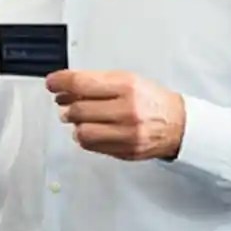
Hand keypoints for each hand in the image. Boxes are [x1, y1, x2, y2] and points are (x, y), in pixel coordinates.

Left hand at [46, 70, 185, 161]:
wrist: (178, 124)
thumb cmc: (151, 100)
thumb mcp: (127, 80)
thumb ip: (96, 82)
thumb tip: (64, 86)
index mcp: (126, 86)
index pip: (81, 83)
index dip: (60, 82)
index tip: (52, 83)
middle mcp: (127, 110)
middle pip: (77, 109)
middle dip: (66, 105)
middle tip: (64, 102)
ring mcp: (127, 133)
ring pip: (81, 131)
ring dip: (74, 123)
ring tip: (79, 117)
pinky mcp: (125, 150)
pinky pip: (91, 146)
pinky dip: (84, 137)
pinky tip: (91, 129)